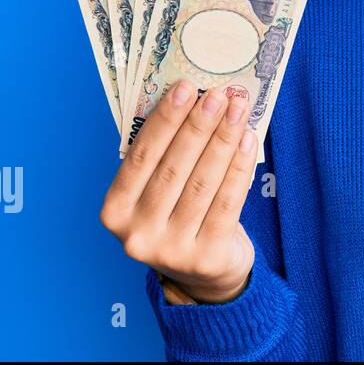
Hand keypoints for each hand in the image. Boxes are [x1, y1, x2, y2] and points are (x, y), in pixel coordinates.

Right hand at [99, 80, 257, 302]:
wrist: (205, 276)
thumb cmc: (178, 218)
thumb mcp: (156, 195)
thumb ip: (164, 159)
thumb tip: (192, 103)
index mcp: (115, 212)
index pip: (141, 157)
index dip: (165, 120)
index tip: (185, 88)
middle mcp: (137, 234)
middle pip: (174, 168)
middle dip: (200, 126)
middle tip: (220, 94)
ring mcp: (171, 249)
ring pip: (203, 182)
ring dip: (224, 140)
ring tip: (239, 110)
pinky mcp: (206, 257)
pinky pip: (227, 202)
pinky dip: (240, 167)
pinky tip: (248, 141)